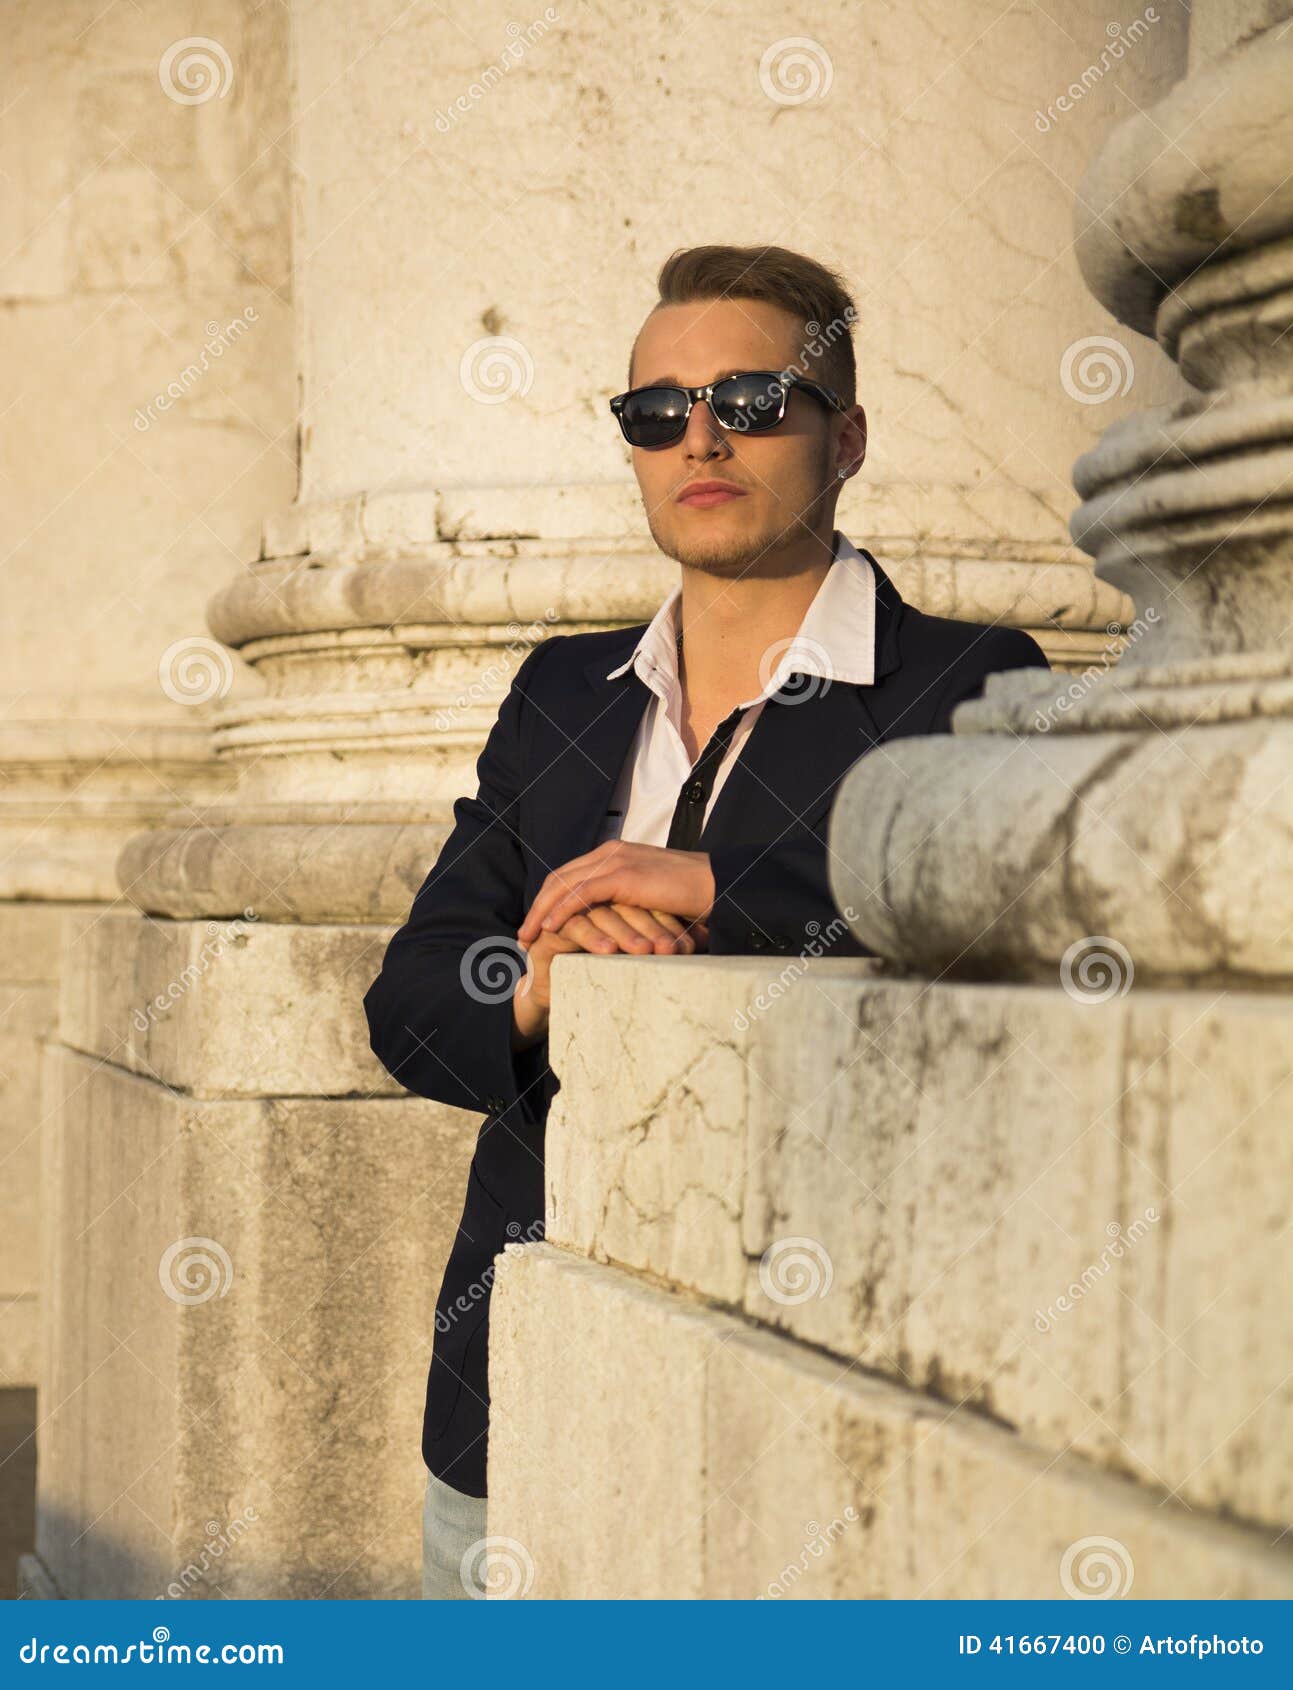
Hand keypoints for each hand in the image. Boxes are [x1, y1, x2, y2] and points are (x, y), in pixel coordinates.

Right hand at [511, 901, 699, 1047]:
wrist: (554, 992)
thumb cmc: (595, 976)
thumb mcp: (633, 955)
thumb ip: (657, 942)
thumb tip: (701, 941)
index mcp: (614, 899)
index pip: (645, 905)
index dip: (665, 923)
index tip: (689, 946)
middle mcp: (592, 901)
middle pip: (625, 905)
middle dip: (650, 926)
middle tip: (671, 947)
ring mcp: (569, 913)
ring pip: (602, 913)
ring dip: (625, 931)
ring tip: (645, 951)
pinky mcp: (550, 931)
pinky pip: (574, 926)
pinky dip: (593, 937)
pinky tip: (608, 951)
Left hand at [517, 843, 715, 944]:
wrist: (718, 886)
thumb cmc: (691, 898)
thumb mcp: (650, 898)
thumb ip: (628, 903)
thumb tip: (612, 926)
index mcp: (616, 854)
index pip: (570, 875)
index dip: (549, 900)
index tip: (537, 926)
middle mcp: (611, 852)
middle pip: (559, 878)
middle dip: (537, 907)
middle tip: (524, 935)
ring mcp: (616, 860)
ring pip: (563, 885)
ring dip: (541, 912)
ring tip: (529, 937)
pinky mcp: (623, 875)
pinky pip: (581, 893)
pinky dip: (561, 910)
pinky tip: (549, 929)